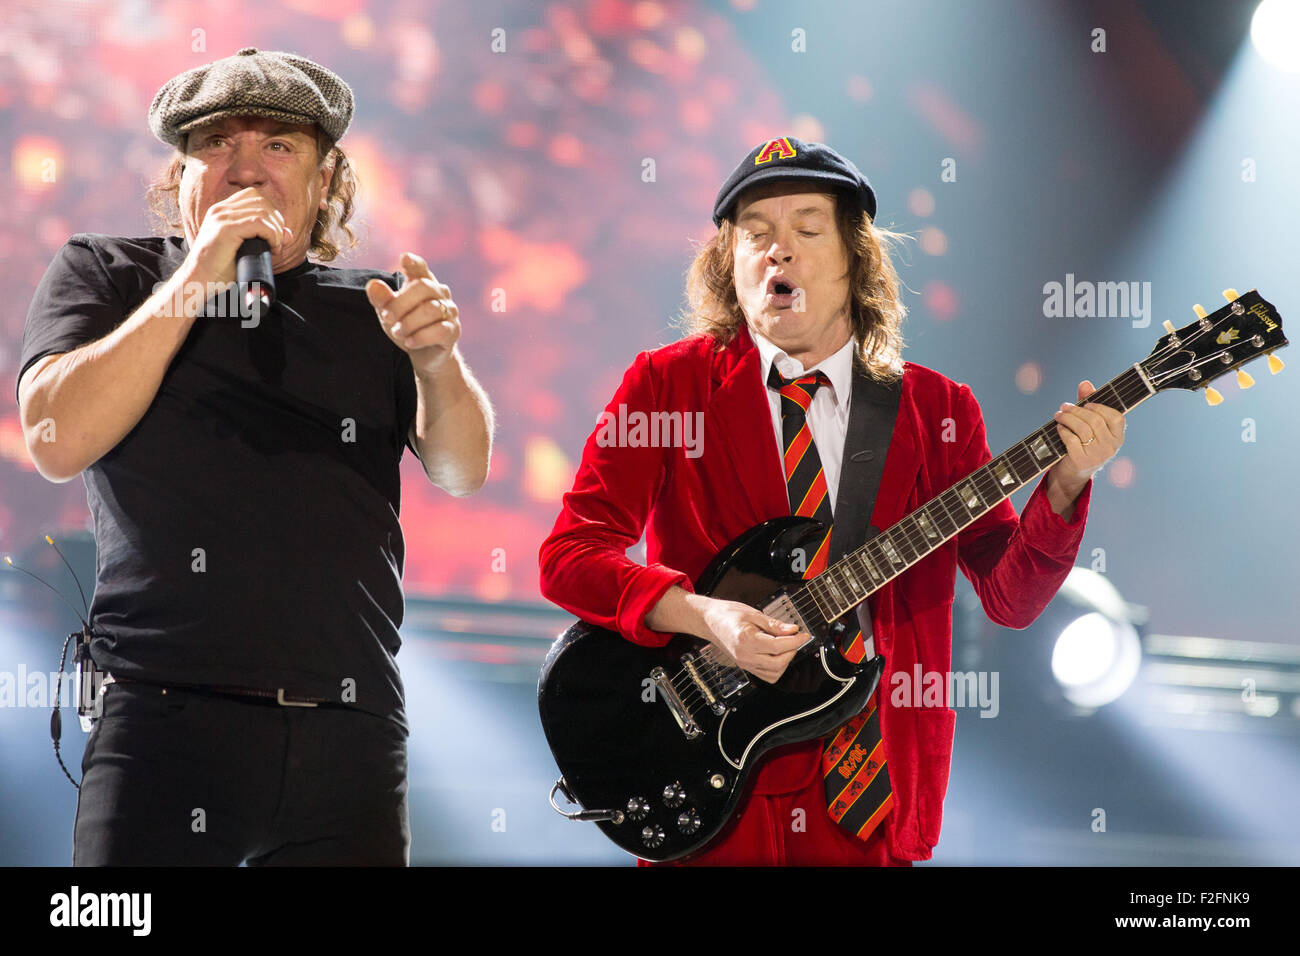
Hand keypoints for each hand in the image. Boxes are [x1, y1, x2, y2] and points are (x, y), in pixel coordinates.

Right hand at [185, 186, 292, 287]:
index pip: (253, 196)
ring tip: (275, 247)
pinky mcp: (225, 229)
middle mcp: (220, 210)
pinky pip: (259, 223)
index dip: (270, 212)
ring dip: (276, 230)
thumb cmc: (219, 269)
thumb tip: (288, 234)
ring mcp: (221, 217)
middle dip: (276, 220)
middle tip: (278, 242)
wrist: (199, 280)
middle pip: (261, 201)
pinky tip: (272, 247)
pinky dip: (272, 235)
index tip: (274, 234)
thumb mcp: (245, 249)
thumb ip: (264, 238)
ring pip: (263, 211)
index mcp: (222, 211)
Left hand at [366, 252, 460, 375]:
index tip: (404, 258)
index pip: (421, 268)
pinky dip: (420, 337)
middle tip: (386, 317)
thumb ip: (381, 299)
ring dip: (409, 322)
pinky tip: (409, 343)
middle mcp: (440, 293)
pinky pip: (439, 330)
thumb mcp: (389, 314)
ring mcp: (449, 312)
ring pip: (431, 309)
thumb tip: (373, 285)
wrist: (425, 356)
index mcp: (424, 283)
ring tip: (397, 333)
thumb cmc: (407, 328)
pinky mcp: (453, 331)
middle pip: (424, 287)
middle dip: (401, 303)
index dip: (414, 263)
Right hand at [699, 597, 808, 683]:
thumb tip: (792, 630)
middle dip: (792, 651)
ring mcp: (744, 663)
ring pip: (774, 673)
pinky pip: (766, 675)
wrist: (709, 621)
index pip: (778, 647)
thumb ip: (774, 625)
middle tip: (796, 638)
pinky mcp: (745, 666)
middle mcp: (745, 656)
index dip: (795, 641)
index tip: (804, 634)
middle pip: (778, 663)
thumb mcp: (753, 613)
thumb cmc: (727, 614)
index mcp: (746, 640)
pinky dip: (777, 668)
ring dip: (786, 661)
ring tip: (787, 646)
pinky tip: (779, 655)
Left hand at [1049, 380, 1125, 491]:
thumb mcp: (1088, 425)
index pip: (1116, 417)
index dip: (1100, 407)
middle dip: (1077, 410)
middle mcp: (1111, 447)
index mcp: (1118, 436)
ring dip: (1067, 418)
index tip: (1086, 404)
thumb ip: (1088, 404)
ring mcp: (1098, 455)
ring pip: (1082, 429)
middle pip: (1095, 420)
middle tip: (1064, 406)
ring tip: (1058, 415)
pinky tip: (1059, 428)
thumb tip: (1085, 383)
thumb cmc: (1083, 444)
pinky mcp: (1082, 461)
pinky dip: (1063, 431)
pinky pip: (1072, 440)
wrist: (1072, 473)